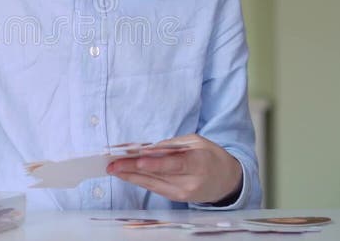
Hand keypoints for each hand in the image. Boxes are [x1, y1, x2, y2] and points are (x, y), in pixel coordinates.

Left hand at [107, 134, 241, 203]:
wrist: (226, 181)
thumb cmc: (211, 156)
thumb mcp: (198, 142)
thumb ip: (174, 144)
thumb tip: (149, 148)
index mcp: (199, 163)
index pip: (175, 164)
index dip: (156, 163)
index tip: (138, 160)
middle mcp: (189, 182)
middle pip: (158, 175)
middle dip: (133, 169)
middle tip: (112, 164)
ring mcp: (182, 193)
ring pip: (152, 184)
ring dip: (131, 176)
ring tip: (113, 169)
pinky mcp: (176, 198)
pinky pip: (154, 188)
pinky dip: (139, 180)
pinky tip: (126, 174)